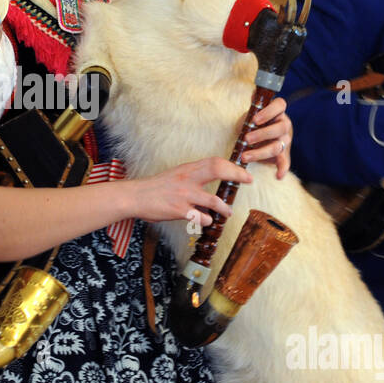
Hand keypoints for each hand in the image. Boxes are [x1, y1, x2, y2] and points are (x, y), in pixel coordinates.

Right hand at [127, 157, 251, 228]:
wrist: (135, 196)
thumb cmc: (156, 188)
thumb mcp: (176, 176)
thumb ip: (194, 179)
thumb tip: (212, 188)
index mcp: (188, 169)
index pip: (215, 161)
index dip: (232, 166)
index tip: (243, 172)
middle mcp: (188, 178)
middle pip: (218, 170)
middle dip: (236, 175)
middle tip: (248, 181)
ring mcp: (184, 195)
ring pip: (214, 201)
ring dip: (225, 208)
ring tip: (227, 212)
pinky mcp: (179, 210)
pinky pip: (201, 218)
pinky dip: (206, 221)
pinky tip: (203, 221)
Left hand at [240, 96, 291, 178]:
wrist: (256, 139)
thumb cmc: (254, 124)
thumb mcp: (252, 114)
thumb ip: (255, 105)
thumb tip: (254, 93)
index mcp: (278, 112)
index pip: (280, 105)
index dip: (269, 112)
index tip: (255, 119)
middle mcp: (284, 125)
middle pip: (279, 128)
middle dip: (262, 134)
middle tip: (246, 139)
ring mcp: (285, 141)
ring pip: (277, 146)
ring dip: (260, 153)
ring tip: (245, 157)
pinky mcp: (283, 155)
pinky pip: (285, 163)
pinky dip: (283, 169)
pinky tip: (278, 176)